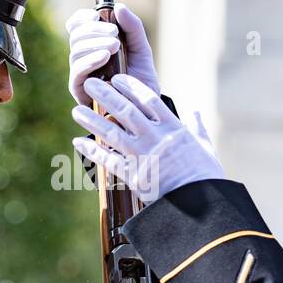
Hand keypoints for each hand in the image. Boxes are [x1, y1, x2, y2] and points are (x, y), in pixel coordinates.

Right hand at [66, 3, 159, 105]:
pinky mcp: (79, 90)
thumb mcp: (141, 49)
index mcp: (94, 45)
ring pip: (75, 51)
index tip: (96, 15)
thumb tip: (120, 7)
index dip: (82, 17)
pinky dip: (90, 60)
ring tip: (115, 46)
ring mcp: (80, 74)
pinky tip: (105, 57)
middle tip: (115, 33)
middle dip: (94, 29)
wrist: (145, 109)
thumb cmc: (140, 80)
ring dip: (95, 43)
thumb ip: (133, 28)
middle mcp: (84, 58)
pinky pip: (78, 71)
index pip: (77, 25)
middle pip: (75, 35)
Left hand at [71, 73, 223, 202]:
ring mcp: (142, 155)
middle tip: (89, 85)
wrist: (200, 204)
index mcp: (173, 128)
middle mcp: (154, 137)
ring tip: (76, 111)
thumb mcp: (205, 146)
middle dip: (105, 95)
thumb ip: (197, 127)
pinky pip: (108, 160)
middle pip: (125, 111)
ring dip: (92, 121)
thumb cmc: (205, 175)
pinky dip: (92, 151)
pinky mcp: (133, 175)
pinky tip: (78, 142)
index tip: (117, 78)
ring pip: (111, 133)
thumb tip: (194, 112)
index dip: (131, 87)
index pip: (148, 99)